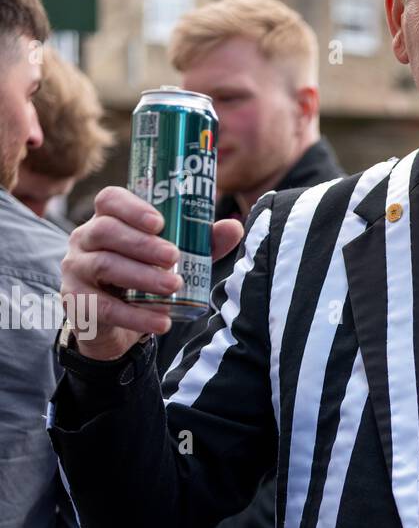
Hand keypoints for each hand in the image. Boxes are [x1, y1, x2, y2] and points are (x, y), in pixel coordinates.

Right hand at [60, 186, 243, 360]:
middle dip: (142, 244)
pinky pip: (103, 306)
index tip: (160, 222)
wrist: (117, 327)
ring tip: (173, 287)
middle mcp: (85, 239)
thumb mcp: (173, 262)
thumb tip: (233, 228)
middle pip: (106, 230)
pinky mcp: (76, 302)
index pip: (110, 200)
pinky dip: (135, 316)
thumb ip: (200, 245)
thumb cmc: (144, 282)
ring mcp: (76, 269)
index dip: (132, 207)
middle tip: (174, 258)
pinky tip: (160, 322)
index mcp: (108, 220)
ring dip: (142, 276)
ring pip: (105, 265)